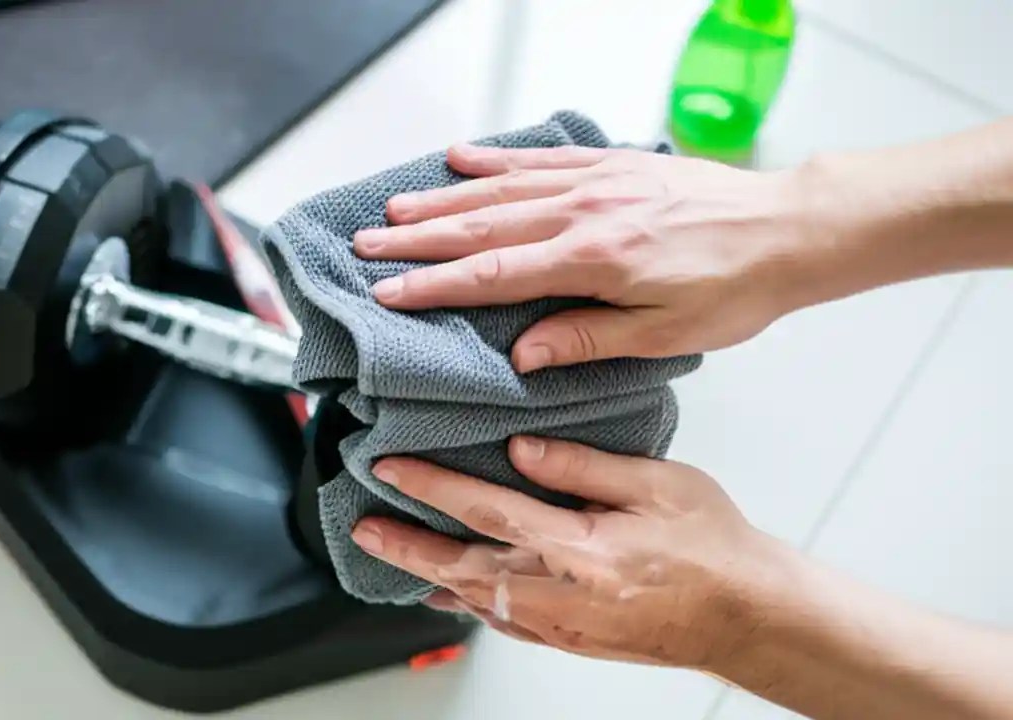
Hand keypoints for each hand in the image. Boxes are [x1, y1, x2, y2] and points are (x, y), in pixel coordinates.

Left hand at [350, 437, 793, 668]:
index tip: (391, 470)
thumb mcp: (658, 485)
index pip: (486, 513)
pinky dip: (468, 605)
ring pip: (476, 600)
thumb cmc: (715, 550)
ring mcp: (563, 626)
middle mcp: (561, 596)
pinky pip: (504, 623)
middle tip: (364, 530)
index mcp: (580, 551)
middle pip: (462, 569)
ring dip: (428, 575)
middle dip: (405, 547)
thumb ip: (584, 466)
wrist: (749, 617)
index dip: (432, 488)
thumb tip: (523, 450)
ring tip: (392, 555)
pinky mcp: (571, 640)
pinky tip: (450, 593)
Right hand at [353, 144, 816, 370]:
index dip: (433, 286)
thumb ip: (588, 339)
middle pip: (482, 226)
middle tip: (366, 245)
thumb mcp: (666, 334)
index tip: (387, 294)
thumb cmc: (735, 287)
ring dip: (443, 199)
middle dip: (418, 237)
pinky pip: (541, 158)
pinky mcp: (611, 165)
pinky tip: (462, 157)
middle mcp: (585, 212)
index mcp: (594, 260)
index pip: (493, 275)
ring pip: (501, 189)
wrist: (788, 230)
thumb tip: (524, 352)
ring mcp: (596, 182)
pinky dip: (497, 157)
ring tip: (393, 208)